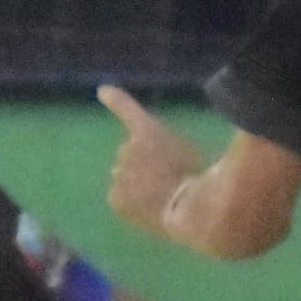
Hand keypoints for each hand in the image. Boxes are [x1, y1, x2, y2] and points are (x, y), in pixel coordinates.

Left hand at [96, 85, 205, 242]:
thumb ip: (168, 148)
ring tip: (161, 197)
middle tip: (165, 178)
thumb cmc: (198, 178)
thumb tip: (155, 155)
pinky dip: (132, 203)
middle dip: (141, 163)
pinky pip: (121, 198)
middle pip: (130, 154)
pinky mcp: (114, 198)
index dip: (115, 99)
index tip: (102, 90)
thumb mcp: (191, 151)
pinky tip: (151, 209)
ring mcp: (118, 174)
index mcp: (148, 133)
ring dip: (137, 183)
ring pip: (125, 177)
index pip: (127, 110)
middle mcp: (126, 149)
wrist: (188, 210)